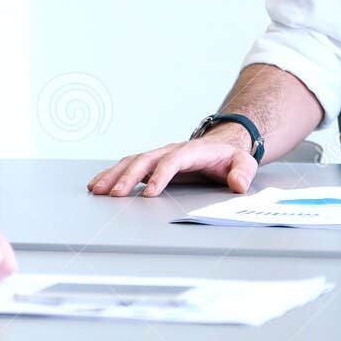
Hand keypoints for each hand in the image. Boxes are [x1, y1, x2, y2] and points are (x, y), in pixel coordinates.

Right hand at [86, 123, 257, 196]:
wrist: (223, 146)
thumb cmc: (231, 158)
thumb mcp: (244, 163)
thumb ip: (243, 173)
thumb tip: (238, 184)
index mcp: (192, 151)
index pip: (173, 161)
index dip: (161, 176)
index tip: (150, 194)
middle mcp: (171, 151)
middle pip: (145, 160)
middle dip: (128, 177)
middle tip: (115, 194)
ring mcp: (159, 156)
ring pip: (132, 162)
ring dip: (113, 175)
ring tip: (96, 189)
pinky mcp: (152, 164)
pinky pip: (129, 167)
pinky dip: (113, 175)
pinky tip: (98, 185)